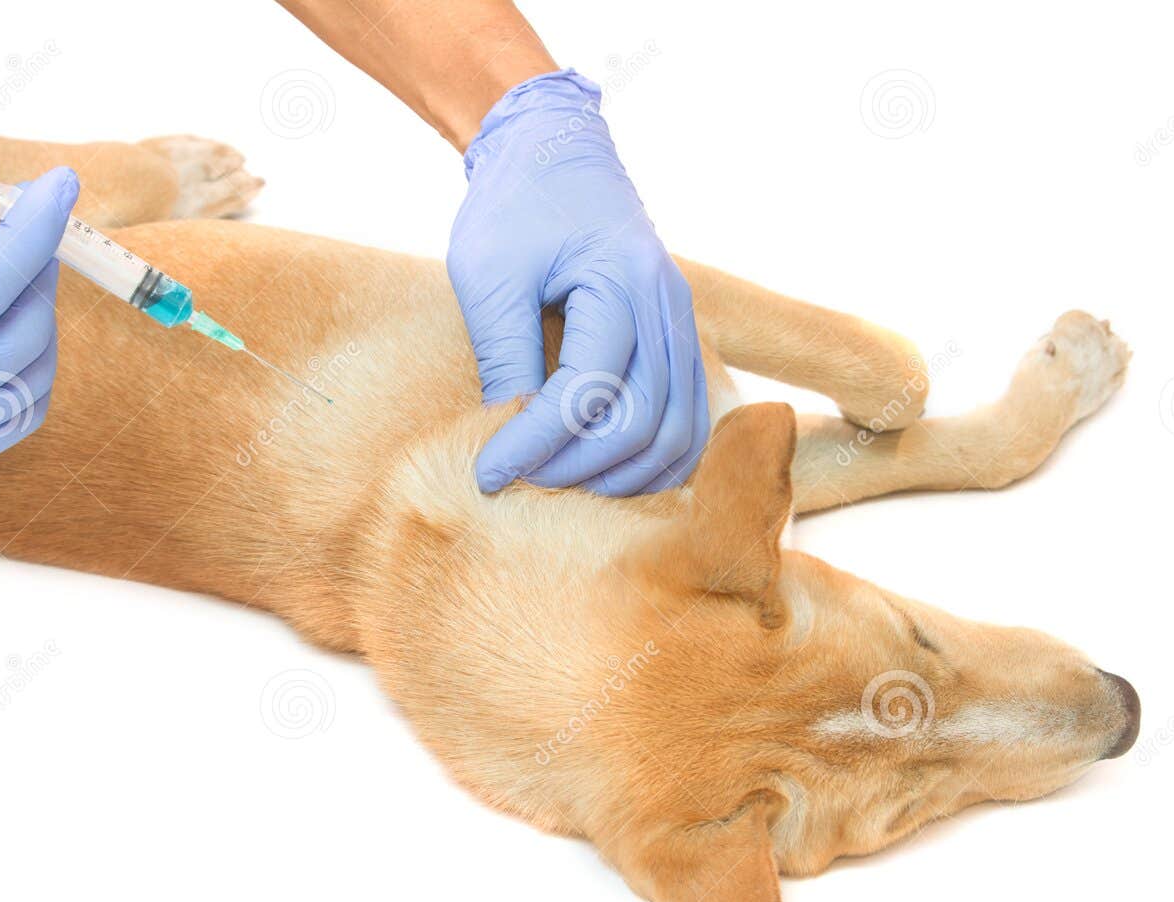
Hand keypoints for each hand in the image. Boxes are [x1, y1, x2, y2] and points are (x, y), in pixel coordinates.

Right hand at [0, 123, 76, 491]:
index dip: (34, 226)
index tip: (59, 182)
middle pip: (25, 335)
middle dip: (39, 272)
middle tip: (28, 226)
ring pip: (32, 384)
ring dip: (41, 323)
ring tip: (17, 276)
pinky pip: (13, 419)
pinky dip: (27, 372)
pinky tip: (7, 332)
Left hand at [448, 70, 709, 495]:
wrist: (555, 148)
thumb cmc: (514, 205)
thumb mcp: (489, 275)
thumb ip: (505, 356)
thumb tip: (508, 441)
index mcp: (621, 281)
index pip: (587, 392)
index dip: (535, 443)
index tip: (486, 470)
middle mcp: (667, 306)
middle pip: (641, 425)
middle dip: (574, 468)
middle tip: (516, 477)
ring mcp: (683, 324)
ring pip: (677, 436)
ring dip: (618, 476)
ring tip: (556, 481)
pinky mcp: (680, 339)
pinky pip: (687, 421)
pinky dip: (652, 460)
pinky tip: (603, 473)